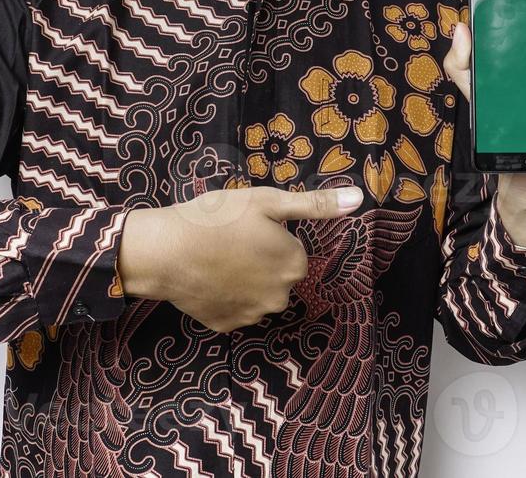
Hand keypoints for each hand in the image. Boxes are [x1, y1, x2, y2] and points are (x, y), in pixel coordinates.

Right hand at [117, 185, 362, 331]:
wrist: (166, 251)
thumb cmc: (217, 219)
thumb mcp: (267, 201)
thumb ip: (315, 204)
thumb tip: (360, 199)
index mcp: (294, 265)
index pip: (292, 251)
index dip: (270, 236)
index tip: (247, 228)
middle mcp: (281, 297)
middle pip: (277, 275)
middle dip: (260, 261)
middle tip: (230, 241)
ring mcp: (252, 316)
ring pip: (256, 294)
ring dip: (243, 280)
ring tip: (215, 258)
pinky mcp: (227, 326)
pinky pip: (234, 309)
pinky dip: (224, 296)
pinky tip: (206, 278)